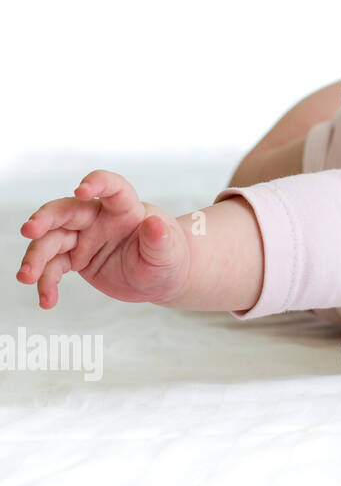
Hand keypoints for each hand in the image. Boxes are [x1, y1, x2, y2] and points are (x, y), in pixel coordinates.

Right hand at [15, 169, 189, 308]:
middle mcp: (99, 219)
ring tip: (26, 278)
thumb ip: (160, 239)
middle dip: (45, 219)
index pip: (111, 188)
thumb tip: (155, 224)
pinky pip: (54, 268)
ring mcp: (84, 238)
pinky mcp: (75, 259)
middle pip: (66, 211)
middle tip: (29, 231)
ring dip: (35, 257)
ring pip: (51, 241)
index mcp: (125, 209)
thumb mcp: (168, 253)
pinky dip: (46, 283)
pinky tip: (46, 301)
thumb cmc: (168, 258)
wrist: (160, 278)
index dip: (96, 183)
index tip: (81, 190)